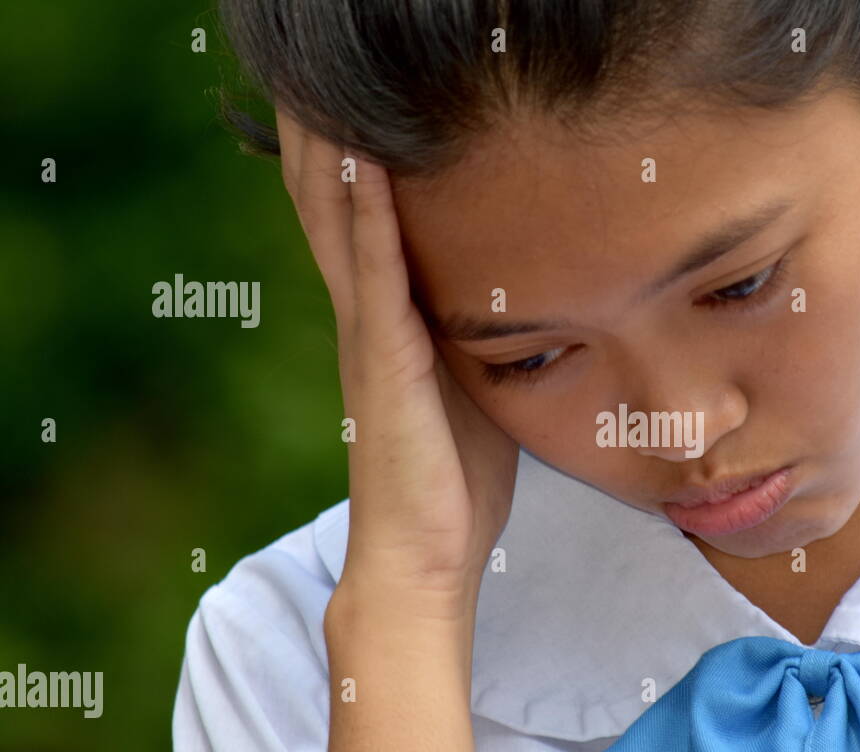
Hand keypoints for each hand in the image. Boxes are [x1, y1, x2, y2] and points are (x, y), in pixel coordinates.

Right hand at [275, 108, 519, 624]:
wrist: (423, 558)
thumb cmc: (453, 482)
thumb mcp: (473, 389)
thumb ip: (477, 338)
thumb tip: (522, 301)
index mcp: (389, 322)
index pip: (359, 220)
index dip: (348, 152)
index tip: (352, 90)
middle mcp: (367, 318)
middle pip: (331, 202)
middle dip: (324, 128)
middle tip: (312, 61)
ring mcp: (369, 338)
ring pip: (340, 222)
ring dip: (331, 146)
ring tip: (322, 79)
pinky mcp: (385, 363)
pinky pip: (374, 274)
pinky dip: (368, 213)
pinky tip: (365, 158)